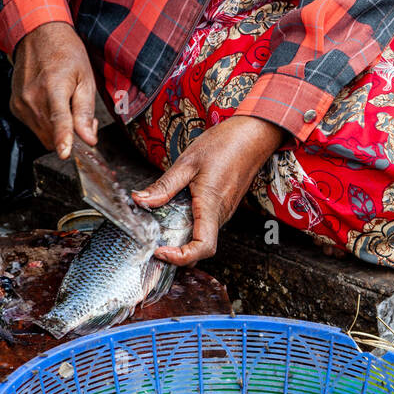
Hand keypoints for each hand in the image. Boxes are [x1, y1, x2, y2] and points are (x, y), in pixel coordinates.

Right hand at [10, 21, 97, 159]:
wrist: (37, 36)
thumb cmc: (64, 53)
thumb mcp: (85, 78)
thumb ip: (85, 111)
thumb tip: (88, 138)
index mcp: (53, 87)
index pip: (59, 119)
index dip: (63, 138)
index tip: (65, 153)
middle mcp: (32, 97)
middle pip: (53, 135)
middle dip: (69, 136)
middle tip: (81, 118)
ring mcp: (20, 103)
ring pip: (42, 135)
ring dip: (56, 131)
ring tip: (65, 107)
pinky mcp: (14, 107)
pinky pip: (33, 127)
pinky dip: (45, 124)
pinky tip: (50, 105)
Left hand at [132, 116, 282, 265]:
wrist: (253, 136)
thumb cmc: (225, 145)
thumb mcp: (188, 162)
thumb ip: (165, 186)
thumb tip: (141, 200)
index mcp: (212, 205)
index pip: (202, 247)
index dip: (181, 257)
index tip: (160, 252)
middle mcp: (220, 214)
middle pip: (200, 248)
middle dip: (177, 253)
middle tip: (152, 243)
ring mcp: (223, 211)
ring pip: (202, 236)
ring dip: (182, 239)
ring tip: (159, 227)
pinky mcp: (223, 205)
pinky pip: (206, 224)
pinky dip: (189, 226)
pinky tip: (174, 211)